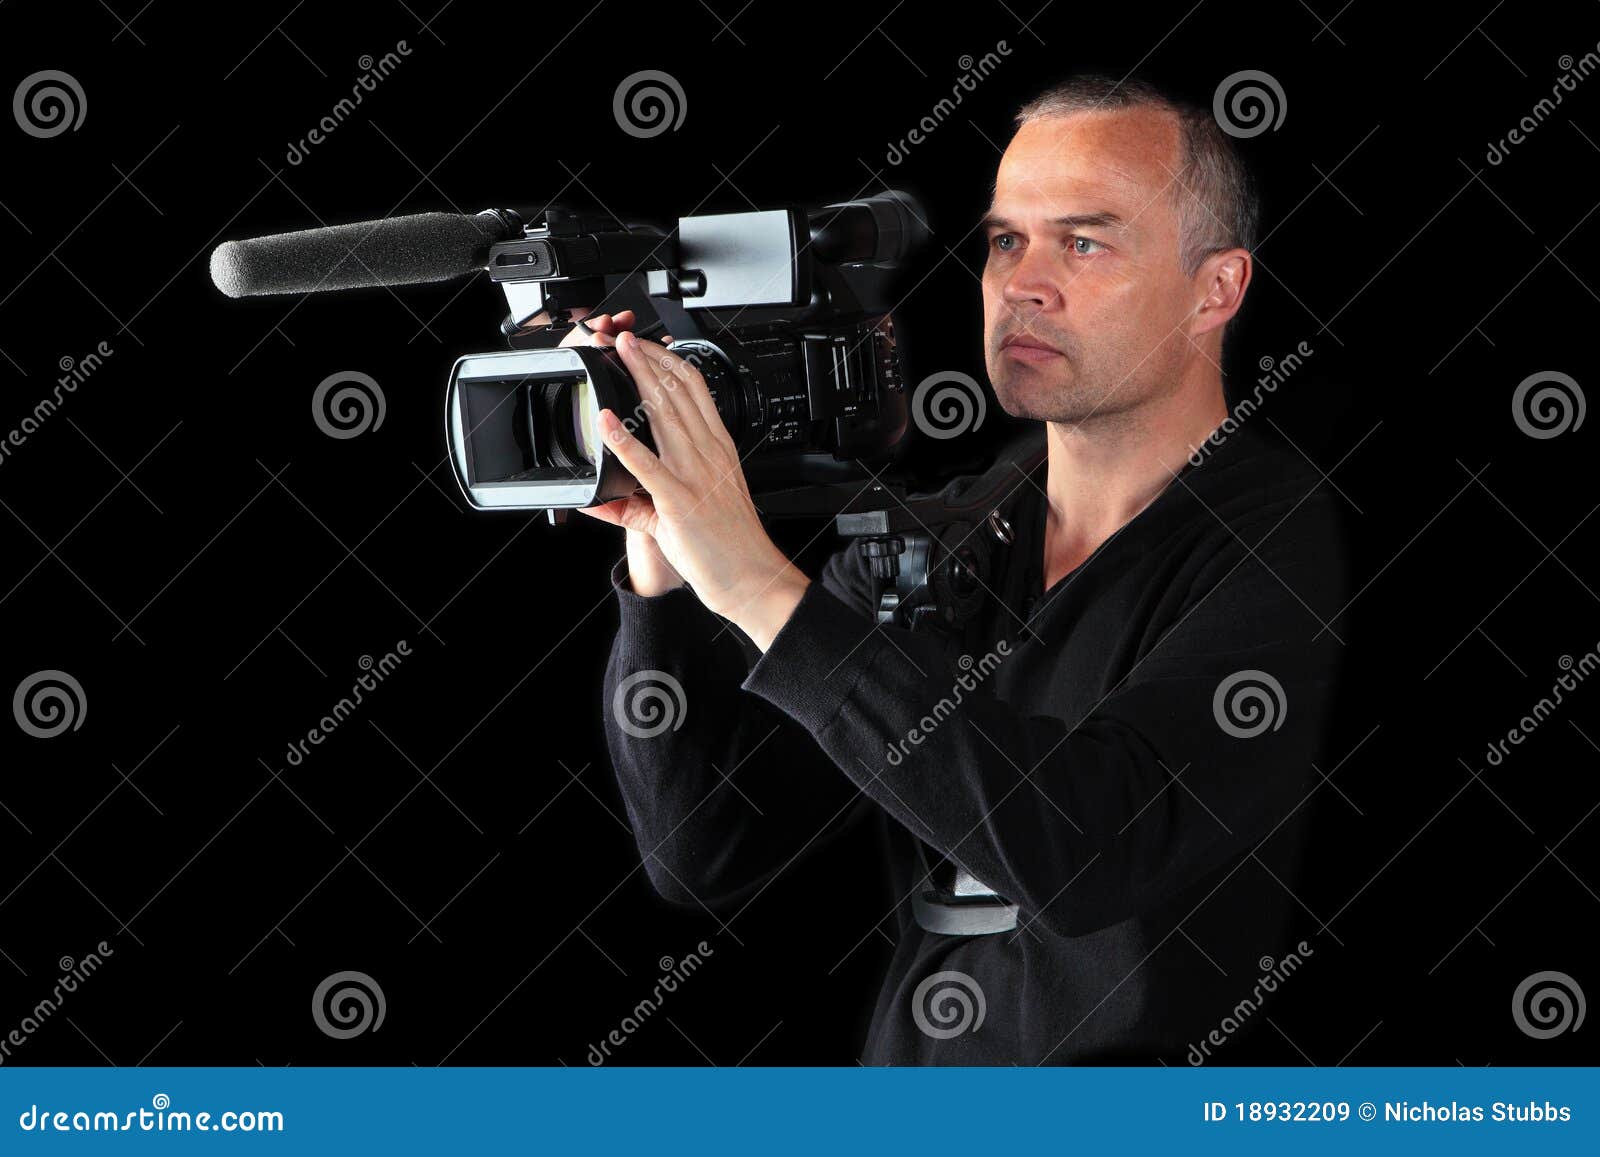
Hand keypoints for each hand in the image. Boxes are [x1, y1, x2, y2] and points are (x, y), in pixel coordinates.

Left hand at [592, 328, 809, 649]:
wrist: (749, 576)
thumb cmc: (728, 542)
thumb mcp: (692, 505)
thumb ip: (643, 498)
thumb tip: (604, 492)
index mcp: (717, 449)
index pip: (695, 391)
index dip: (670, 361)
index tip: (648, 346)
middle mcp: (708, 455)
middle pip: (677, 393)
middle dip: (648, 359)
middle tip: (624, 338)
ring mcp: (694, 475)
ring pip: (665, 414)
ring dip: (640, 379)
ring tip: (619, 356)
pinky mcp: (678, 501)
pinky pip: (648, 465)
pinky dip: (625, 441)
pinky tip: (606, 423)